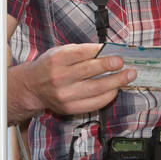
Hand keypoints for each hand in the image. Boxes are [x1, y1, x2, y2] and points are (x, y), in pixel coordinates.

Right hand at [19, 43, 136, 116]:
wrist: (32, 87)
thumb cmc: (50, 66)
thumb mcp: (60, 52)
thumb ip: (81, 52)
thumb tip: (108, 52)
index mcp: (57, 59)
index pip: (82, 53)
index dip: (100, 52)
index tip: (115, 52)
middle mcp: (59, 77)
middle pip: (89, 71)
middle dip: (110, 67)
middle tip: (124, 64)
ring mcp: (64, 95)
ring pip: (95, 88)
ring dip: (115, 82)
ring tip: (128, 76)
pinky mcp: (69, 108)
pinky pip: (93, 103)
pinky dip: (107, 96)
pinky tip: (115, 89)